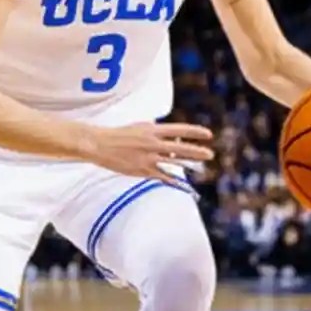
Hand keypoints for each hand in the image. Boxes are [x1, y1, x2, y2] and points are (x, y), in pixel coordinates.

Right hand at [84, 122, 214, 184]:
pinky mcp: (142, 170)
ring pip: (174, 162)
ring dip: (189, 164)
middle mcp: (152, 143)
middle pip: (180, 148)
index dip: (195, 132)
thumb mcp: (141, 127)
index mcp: (152, 130)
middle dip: (197, 151)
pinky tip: (182, 183)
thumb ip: (157, 133)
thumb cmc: (120, 134)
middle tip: (210, 154)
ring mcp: (148, 158)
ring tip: (201, 167)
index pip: (179, 129)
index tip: (208, 134)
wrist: (100, 144)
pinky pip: (162, 175)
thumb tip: (172, 141)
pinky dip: (173, 179)